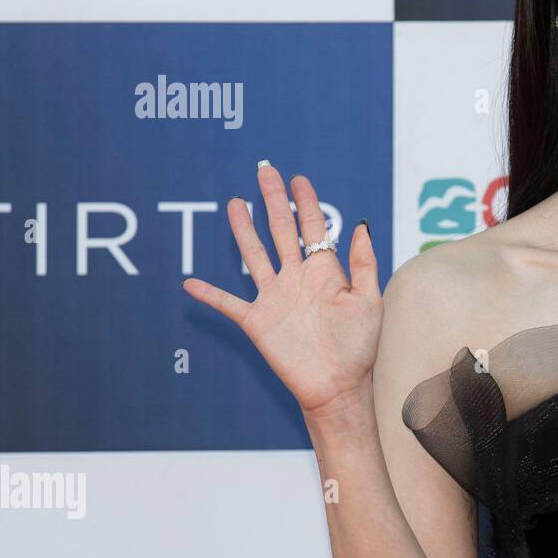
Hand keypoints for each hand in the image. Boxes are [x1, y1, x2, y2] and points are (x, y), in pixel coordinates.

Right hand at [182, 162, 381, 417]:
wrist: (338, 386)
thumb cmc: (358, 347)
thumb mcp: (368, 301)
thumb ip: (363, 264)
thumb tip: (361, 225)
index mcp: (324, 272)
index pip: (313, 228)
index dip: (307, 203)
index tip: (299, 178)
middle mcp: (297, 279)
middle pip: (281, 231)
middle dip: (274, 201)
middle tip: (266, 171)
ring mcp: (275, 297)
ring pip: (254, 255)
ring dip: (243, 230)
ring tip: (233, 203)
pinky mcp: (257, 321)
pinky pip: (228, 303)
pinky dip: (209, 293)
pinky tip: (189, 282)